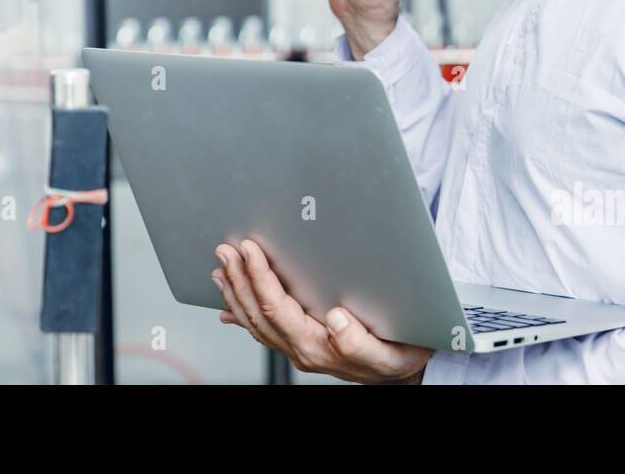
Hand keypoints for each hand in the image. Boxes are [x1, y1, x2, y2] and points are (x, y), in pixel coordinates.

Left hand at [212, 239, 430, 383]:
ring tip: (222, 268)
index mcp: (317, 346)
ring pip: (255, 321)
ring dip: (236, 292)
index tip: (250, 250)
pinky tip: (230, 307)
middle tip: (226, 250)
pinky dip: (242, 315)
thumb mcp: (389, 352)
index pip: (277, 307)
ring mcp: (297, 349)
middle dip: (240, 278)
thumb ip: (359, 341)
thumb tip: (335, 318)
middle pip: (258, 312)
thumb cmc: (396, 356)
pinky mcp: (298, 345)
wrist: (401, 375)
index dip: (260, 276)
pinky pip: (262, 330)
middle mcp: (301, 349)